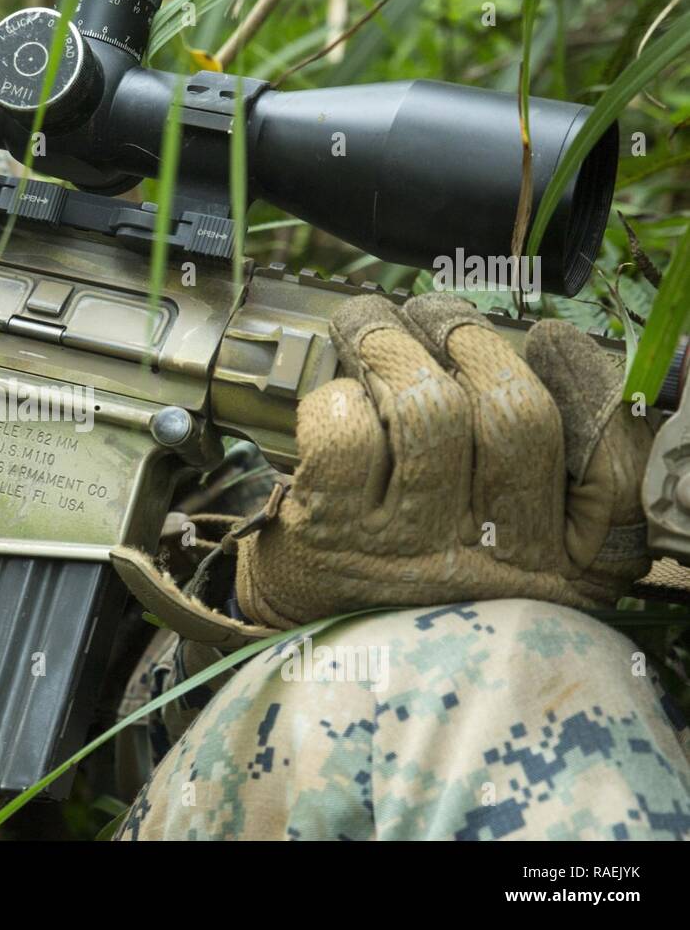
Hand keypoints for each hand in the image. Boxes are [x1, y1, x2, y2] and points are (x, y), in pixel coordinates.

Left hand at [235, 293, 651, 627]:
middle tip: (435, 314)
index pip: (615, 471)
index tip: (550, 336)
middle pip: (516, 418)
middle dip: (471, 340)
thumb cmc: (432, 557)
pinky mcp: (334, 533)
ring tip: (372, 326)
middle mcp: (496, 560)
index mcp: (561, 561)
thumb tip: (557, 347)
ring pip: (429, 413)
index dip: (587, 385)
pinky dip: (340, 398)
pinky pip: (347, 436)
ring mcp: (412, 549)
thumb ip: (554, 459)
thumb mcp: (516, 536)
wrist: (327, 626)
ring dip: (394, 347)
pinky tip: (342, 400)